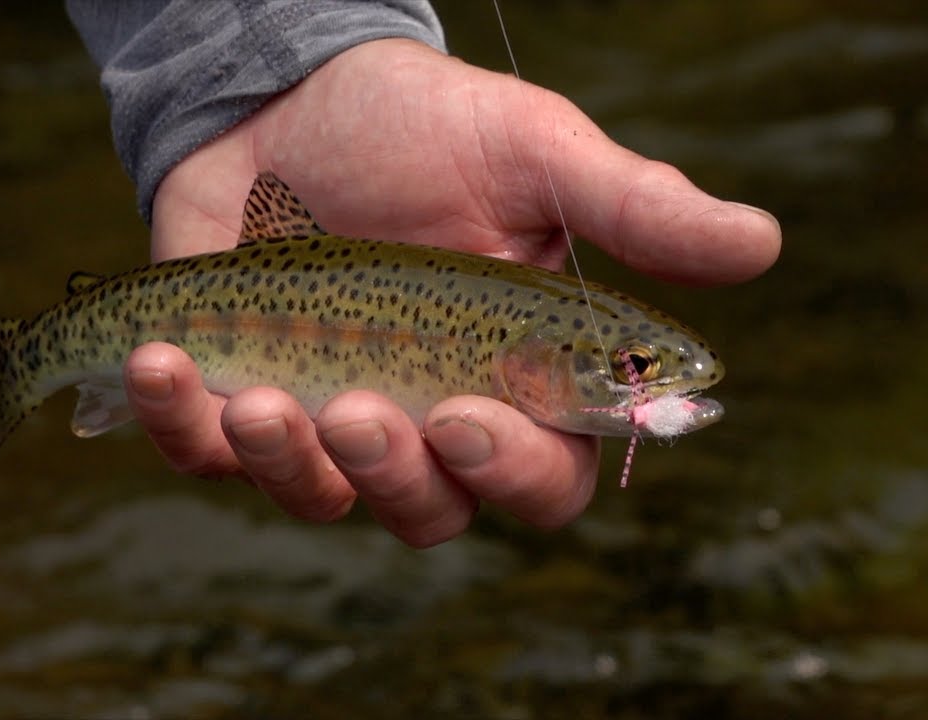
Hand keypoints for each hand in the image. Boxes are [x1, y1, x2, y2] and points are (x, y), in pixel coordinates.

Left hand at [125, 39, 780, 545]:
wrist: (291, 92)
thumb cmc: (426, 126)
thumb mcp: (531, 151)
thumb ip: (629, 208)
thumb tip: (763, 246)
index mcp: (511, 375)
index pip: (541, 475)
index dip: (516, 473)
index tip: (472, 418)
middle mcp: (422, 414)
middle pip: (431, 511)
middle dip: (399, 478)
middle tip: (369, 409)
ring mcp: (325, 413)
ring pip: (322, 499)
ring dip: (290, 466)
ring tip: (258, 396)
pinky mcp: (232, 397)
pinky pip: (209, 453)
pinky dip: (185, 427)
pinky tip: (163, 367)